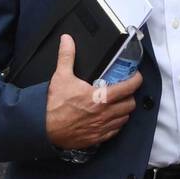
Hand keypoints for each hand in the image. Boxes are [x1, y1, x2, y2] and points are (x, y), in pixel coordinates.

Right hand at [45, 34, 141, 150]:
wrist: (43, 128)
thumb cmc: (53, 105)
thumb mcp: (61, 77)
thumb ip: (67, 56)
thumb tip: (67, 40)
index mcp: (101, 97)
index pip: (129, 88)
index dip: (136, 80)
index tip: (135, 76)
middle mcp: (105, 113)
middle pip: (130, 104)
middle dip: (129, 96)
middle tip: (123, 90)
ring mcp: (102, 127)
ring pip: (124, 118)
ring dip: (123, 110)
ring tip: (117, 103)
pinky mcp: (98, 138)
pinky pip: (115, 131)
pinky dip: (116, 124)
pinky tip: (109, 118)